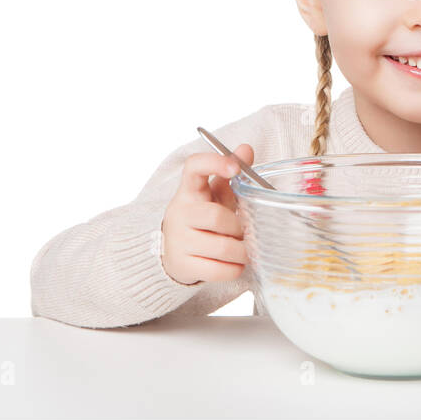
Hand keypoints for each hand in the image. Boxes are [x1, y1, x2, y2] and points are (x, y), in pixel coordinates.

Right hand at [161, 144, 252, 285]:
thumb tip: (246, 149)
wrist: (174, 253)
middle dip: (239, 227)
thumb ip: (230, 175)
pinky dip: (234, 269)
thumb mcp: (215, 195)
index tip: (235, 167)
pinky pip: (217, 270)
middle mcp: (180, 213)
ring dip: (241, 251)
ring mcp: (178, 241)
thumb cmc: (202, 220)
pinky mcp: (183, 265)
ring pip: (221, 248)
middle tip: (246, 232)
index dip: (214, 163)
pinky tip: (236, 264)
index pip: (193, 167)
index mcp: (189, 191)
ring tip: (244, 250)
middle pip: (216, 216)